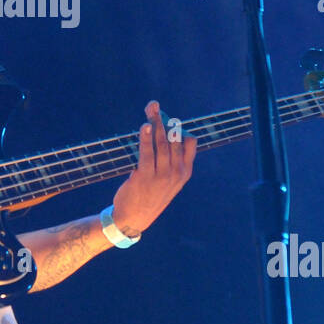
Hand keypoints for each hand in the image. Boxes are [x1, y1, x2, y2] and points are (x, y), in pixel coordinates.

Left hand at [110, 100, 196, 236]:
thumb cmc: (149, 195)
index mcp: (184, 172)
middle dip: (164, 119)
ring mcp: (162, 175)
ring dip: (155, 123)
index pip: (190, 143)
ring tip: (150, 109)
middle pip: (174, 139)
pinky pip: (147, 153)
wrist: (133, 219)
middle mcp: (176, 173)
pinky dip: (146, 138)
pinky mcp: (146, 177)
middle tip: (154, 104)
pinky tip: (144, 126)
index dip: (180, 128)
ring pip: (161, 143)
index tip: (167, 119)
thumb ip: (169, 159)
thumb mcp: (167, 180)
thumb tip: (162, 132)